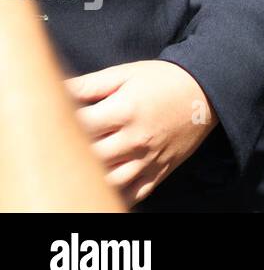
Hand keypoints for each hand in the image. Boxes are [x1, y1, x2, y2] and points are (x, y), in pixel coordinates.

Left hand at [67, 59, 216, 205]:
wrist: (208, 91)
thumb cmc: (163, 79)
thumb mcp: (126, 74)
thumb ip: (89, 85)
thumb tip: (53, 89)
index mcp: (124, 111)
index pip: (79, 126)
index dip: (59, 125)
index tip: (50, 123)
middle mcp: (135, 139)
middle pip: (89, 157)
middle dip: (69, 153)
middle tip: (56, 149)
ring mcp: (147, 159)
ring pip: (107, 181)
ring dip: (89, 178)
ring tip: (75, 170)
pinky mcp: (159, 172)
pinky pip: (132, 194)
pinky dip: (114, 195)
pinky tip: (100, 189)